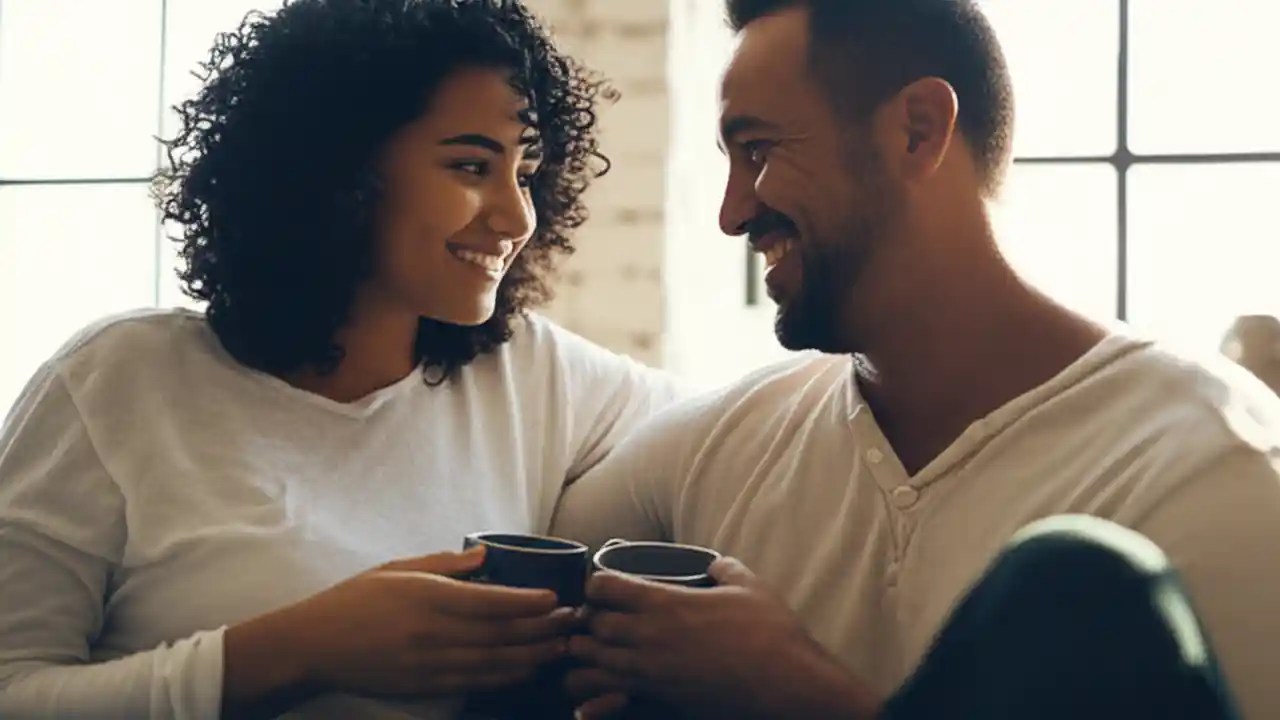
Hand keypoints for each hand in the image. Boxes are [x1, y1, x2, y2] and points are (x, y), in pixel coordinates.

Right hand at [224, 547, 574, 713]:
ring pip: (494, 663)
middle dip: (542, 630)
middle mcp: (434, 633)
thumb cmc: (355, 600)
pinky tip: (526, 669)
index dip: (528, 603)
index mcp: (428, 598)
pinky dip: (506, 677)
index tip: (555, 598)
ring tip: (560, 647)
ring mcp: (430, 664)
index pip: (491, 602)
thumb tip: (486, 554)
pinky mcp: (426, 686)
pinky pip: (475, 683)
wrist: (314, 646)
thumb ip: (445, 564)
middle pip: (501, 635)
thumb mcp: (397, 568)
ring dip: (532, 656)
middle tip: (573, 623)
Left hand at [567, 558, 880, 719]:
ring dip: (589, 655)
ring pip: (591, 663)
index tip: (606, 586)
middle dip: (589, 620)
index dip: (598, 584)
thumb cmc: (770, 633)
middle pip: (590, 625)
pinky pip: (608, 695)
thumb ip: (723, 568)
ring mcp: (649, 672)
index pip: (602, 586)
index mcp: (664, 603)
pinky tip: (607, 687)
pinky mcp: (657, 699)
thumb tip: (713, 564)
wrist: (785, 685)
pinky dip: (598, 691)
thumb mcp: (749, 585)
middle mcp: (648, 637)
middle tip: (602, 619)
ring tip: (600, 652)